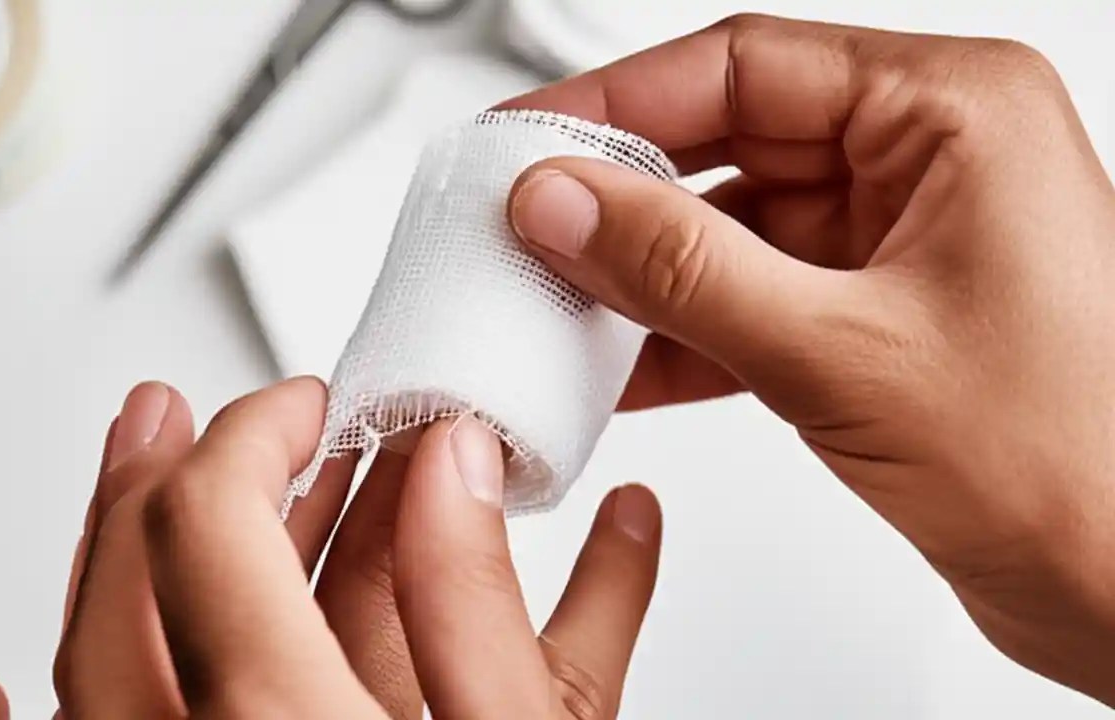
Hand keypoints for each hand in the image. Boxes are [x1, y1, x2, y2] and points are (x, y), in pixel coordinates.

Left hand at [0, 379, 661, 717]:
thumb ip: (484, 611)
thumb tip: (456, 473)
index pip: (209, 527)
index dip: (256, 432)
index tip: (309, 406)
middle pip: (130, 588)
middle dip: (168, 478)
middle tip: (187, 413)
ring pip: (94, 674)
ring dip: (109, 567)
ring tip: (140, 480)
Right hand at [500, 13, 1114, 703]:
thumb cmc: (1077, 464)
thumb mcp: (841, 351)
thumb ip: (684, 270)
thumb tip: (566, 204)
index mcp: (954, 116)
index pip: (745, 66)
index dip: (620, 102)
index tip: (531, 138)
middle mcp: (929, 165)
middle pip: (731, 143)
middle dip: (623, 196)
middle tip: (527, 224)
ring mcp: (901, 247)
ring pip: (733, 230)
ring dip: (645, 274)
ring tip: (557, 299)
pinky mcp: (878, 322)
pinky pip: (754, 301)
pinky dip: (685, 334)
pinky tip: (621, 364)